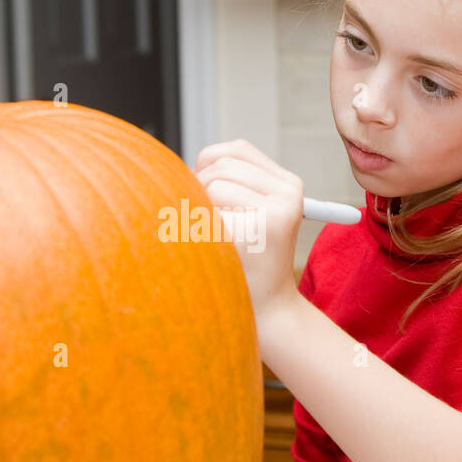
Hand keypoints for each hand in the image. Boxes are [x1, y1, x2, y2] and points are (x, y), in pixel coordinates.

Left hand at [194, 139, 302, 324]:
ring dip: (200, 209)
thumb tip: (173, 166)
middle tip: (206, 224)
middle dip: (200, 188)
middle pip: (220, 165)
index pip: (234, 150)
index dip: (208, 169)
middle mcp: (288, 191)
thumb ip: (227, 183)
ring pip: (214, 184)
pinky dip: (200, 227)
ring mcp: (278, 208)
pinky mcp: (262, 228)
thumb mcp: (246, 214)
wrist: (266, 311)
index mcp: (287, 184)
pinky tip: (215, 249)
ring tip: (214, 238)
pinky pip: (209, 210)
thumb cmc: (245, 262)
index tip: (208, 199)